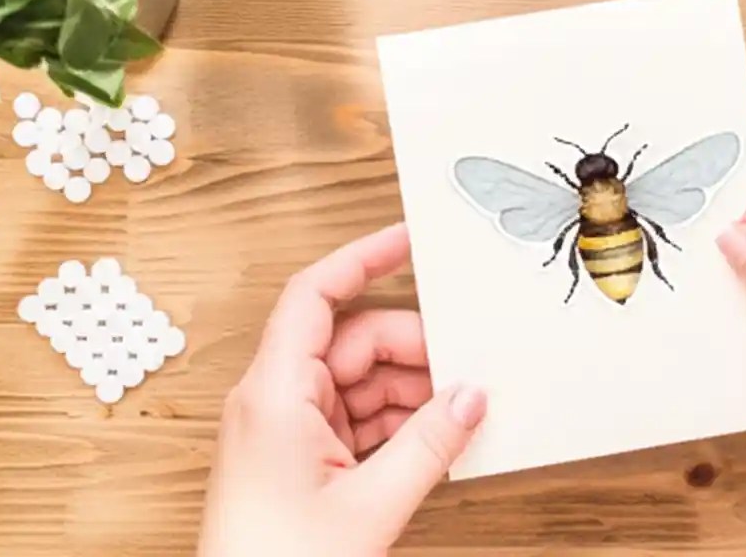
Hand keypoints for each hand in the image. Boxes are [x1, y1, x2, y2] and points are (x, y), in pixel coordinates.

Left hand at [197, 224, 486, 556]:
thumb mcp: (370, 505)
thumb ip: (429, 444)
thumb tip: (471, 396)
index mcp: (275, 394)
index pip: (316, 295)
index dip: (362, 258)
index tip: (407, 240)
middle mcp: (275, 400)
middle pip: (353, 341)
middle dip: (414, 350)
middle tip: (467, 367)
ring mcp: (287, 429)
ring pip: (361, 381)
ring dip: (411, 394)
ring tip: (457, 414)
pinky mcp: (300, 456)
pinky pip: (357, 417)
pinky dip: (397, 425)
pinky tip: (433, 440)